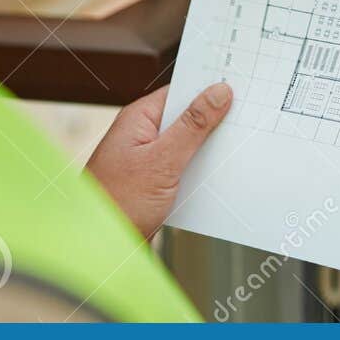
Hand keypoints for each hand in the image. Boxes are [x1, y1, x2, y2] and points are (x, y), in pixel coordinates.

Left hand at [85, 82, 232, 238]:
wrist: (98, 251)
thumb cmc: (115, 205)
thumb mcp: (162, 161)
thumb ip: (192, 126)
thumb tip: (217, 93)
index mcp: (138, 119)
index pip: (180, 91)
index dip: (208, 89)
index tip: (237, 88)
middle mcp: (141, 135)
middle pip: (186, 117)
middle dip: (212, 121)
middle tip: (242, 122)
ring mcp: (147, 159)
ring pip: (187, 144)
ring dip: (206, 150)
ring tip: (229, 153)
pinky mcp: (153, 181)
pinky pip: (183, 166)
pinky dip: (198, 170)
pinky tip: (213, 178)